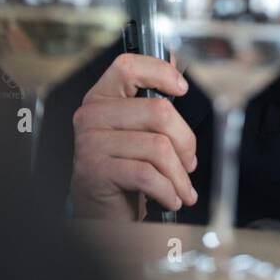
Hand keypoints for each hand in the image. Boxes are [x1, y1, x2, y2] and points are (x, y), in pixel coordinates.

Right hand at [70, 54, 198, 220]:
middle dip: (185, 142)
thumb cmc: (123, 169)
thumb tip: (175, 66)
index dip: (159, 72)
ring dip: (179, 175)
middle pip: (157, 111)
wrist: (101, 214)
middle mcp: (91, 115)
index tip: (181, 88)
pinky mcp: (95, 170)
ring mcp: (90, 142)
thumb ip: (153, 101)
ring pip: (158, 147)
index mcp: (101, 98)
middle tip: (189, 161)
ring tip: (181, 187)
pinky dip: (167, 191)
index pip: (128, 67)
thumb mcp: (138, 131)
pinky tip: (169, 198)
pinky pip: (147, 175)